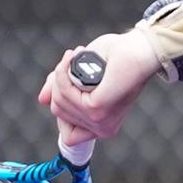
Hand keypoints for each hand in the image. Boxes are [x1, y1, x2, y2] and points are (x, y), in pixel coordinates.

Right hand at [37, 29, 163, 144]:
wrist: (140, 48)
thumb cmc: (116, 59)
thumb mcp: (82, 74)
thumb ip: (62, 89)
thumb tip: (42, 99)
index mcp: (101, 126)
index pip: (68, 134)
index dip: (60, 103)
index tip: (64, 77)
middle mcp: (102, 128)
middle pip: (58, 112)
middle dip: (59, 83)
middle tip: (71, 59)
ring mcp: (100, 121)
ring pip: (59, 102)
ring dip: (61, 75)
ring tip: (76, 55)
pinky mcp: (97, 109)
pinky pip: (66, 94)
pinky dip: (64, 74)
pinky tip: (73, 59)